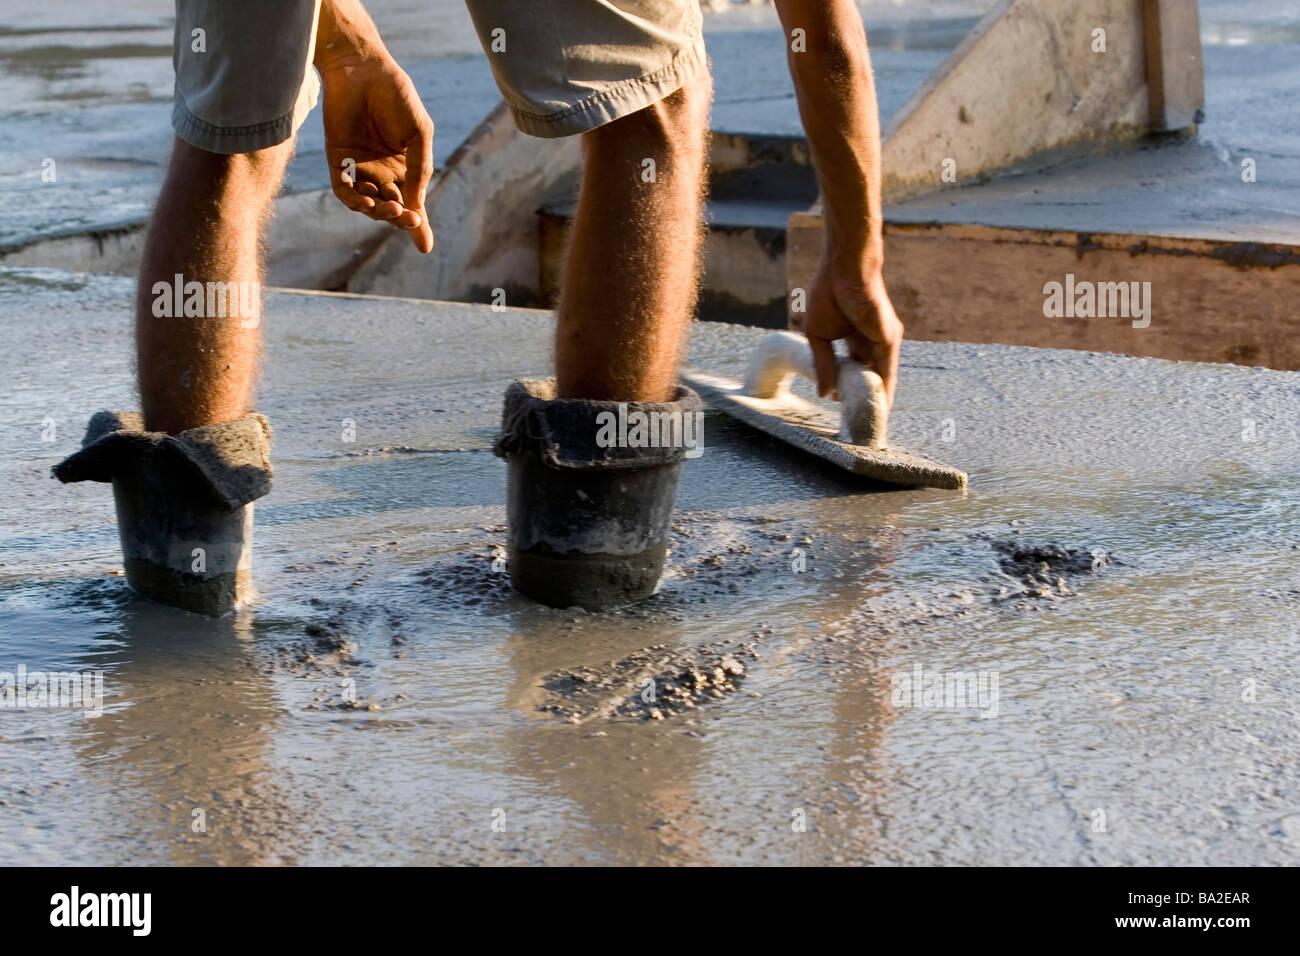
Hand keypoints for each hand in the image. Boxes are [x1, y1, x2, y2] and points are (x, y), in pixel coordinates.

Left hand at [319, 57, 434, 252]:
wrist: (362, 69)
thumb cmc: (396, 96)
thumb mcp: (418, 134)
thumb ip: (419, 169)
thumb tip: (416, 204)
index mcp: (406, 168)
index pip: (412, 204)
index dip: (418, 226)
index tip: (425, 247)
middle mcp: (382, 173)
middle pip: (391, 209)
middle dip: (400, 219)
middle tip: (408, 217)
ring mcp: (359, 168)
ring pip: (368, 205)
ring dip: (379, 212)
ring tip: (390, 207)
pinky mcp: (337, 161)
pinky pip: (343, 191)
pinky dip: (354, 200)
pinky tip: (366, 200)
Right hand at [801, 257, 902, 407]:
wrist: (844, 271)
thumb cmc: (828, 295)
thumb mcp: (818, 336)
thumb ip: (823, 364)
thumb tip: (824, 392)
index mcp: (852, 336)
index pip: (852, 367)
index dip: (845, 385)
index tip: (839, 403)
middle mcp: (870, 340)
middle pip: (869, 374)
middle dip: (862, 395)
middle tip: (857, 419)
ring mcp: (882, 340)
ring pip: (881, 376)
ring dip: (877, 398)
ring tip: (872, 422)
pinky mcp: (889, 339)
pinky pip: (889, 370)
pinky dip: (886, 390)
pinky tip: (883, 409)